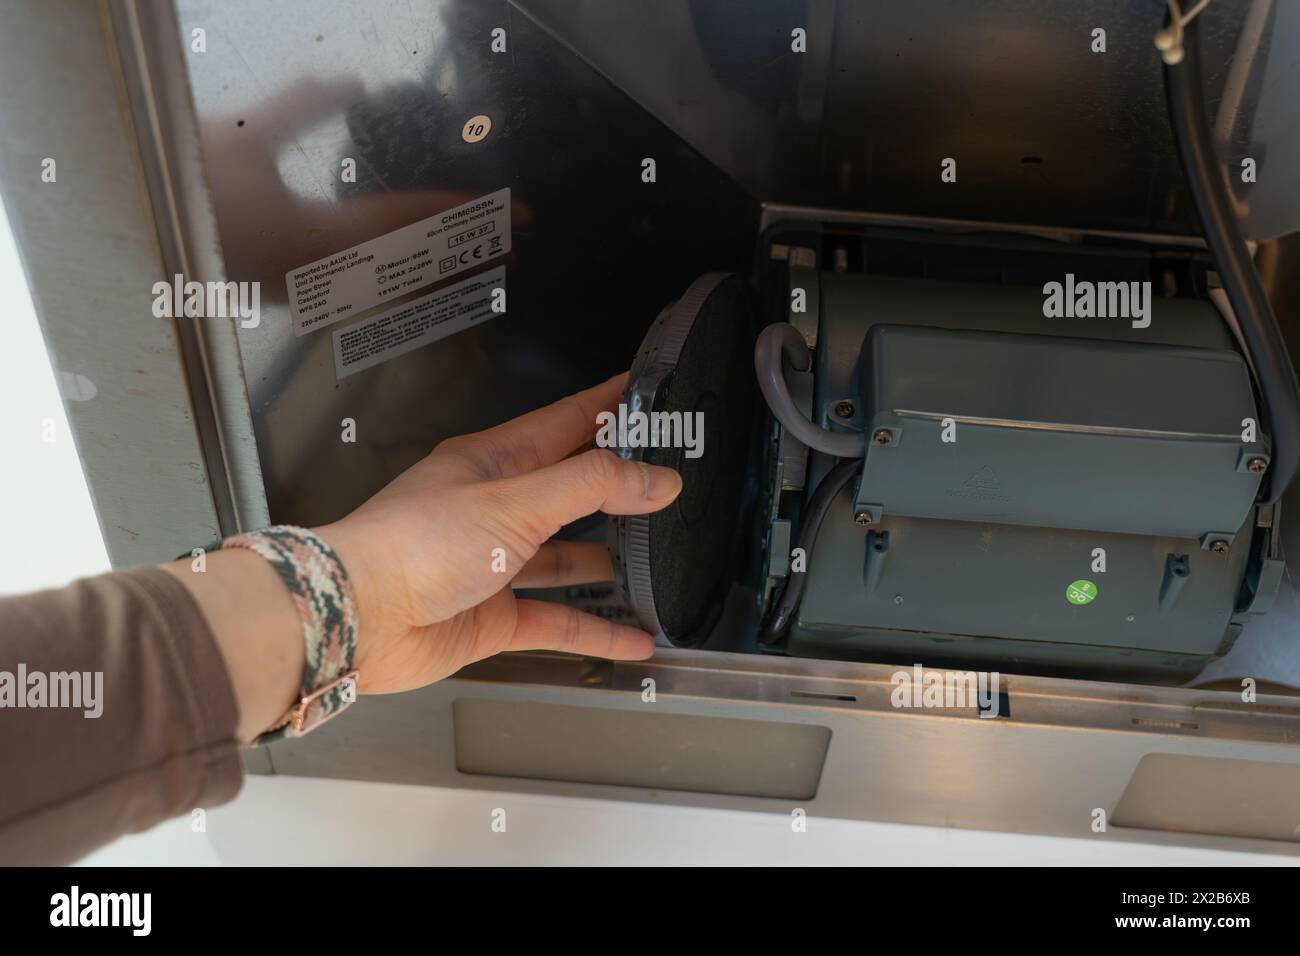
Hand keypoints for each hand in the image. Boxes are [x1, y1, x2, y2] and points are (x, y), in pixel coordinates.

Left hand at [314, 373, 680, 693]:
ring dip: (610, 564)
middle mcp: (495, 509)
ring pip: (566, 559)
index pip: (565, 423)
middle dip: (618, 488)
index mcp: (494, 462)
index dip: (607, 407)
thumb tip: (655, 477)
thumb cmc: (409, 545)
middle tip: (667, 482)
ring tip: (654, 563)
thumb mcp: (514, 501)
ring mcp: (494, 564)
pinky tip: (630, 635)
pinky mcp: (492, 615)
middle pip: (571, 492)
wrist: (357, 617)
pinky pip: (557, 620)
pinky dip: (597, 629)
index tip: (645, 394)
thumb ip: (591, 486)